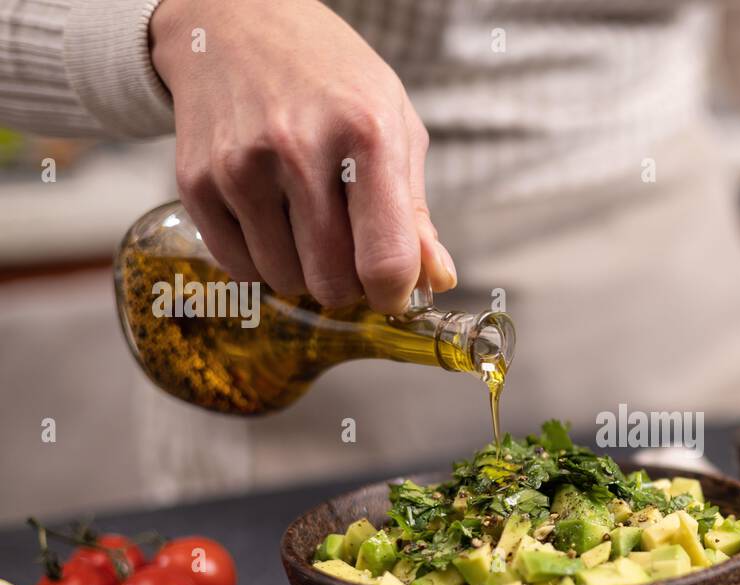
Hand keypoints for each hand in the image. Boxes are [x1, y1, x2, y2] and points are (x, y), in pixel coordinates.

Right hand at [149, 0, 454, 313]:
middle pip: (331, 282)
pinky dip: (261, 261)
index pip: (384, 258)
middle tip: (349, 251)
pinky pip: (239, 268)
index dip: (395, 294)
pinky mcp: (195, 182)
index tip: (394, 293)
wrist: (234, 23)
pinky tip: (271, 219)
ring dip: (303, 272)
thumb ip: (416, 210)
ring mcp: (240, 167)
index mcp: (366, 133)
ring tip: (307, 223)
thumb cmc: (331, 78)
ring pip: (284, 281)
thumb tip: (436, 280)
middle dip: (348, 284)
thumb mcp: (393, 121)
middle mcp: (299, 149)